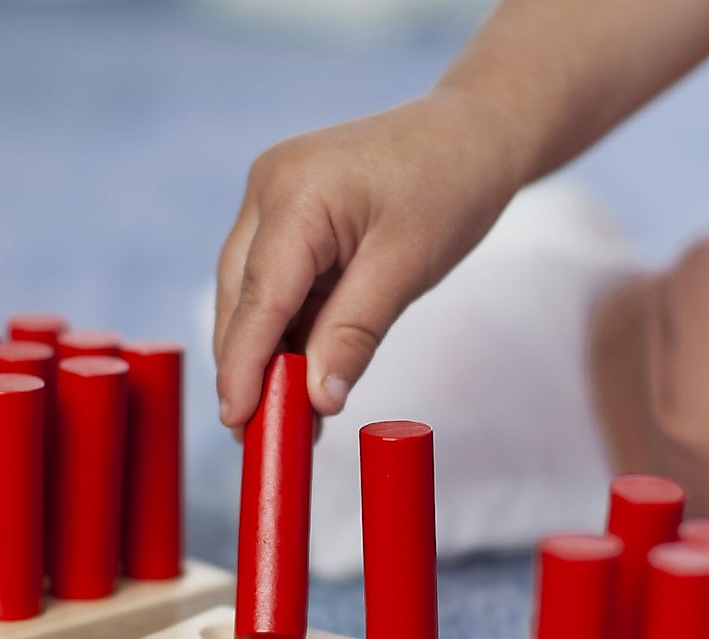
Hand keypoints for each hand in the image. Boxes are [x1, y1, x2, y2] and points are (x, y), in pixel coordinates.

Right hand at [213, 87, 521, 432]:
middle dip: (247, 368)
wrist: (471, 133)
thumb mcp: (405, 269)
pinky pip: (273, 284)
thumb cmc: (449, 187)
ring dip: (265, 355)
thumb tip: (316, 401)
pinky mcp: (285, 215)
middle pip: (240, 299)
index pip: (258, 298)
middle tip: (261, 436)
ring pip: (249, 296)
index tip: (237, 421)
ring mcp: (271, 198)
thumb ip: (353, 335)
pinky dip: (285, 331)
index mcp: (295, 193)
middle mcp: (268, 189)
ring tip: (287, 416)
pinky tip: (300, 374)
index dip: (243, 366)